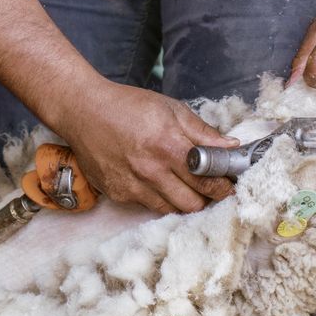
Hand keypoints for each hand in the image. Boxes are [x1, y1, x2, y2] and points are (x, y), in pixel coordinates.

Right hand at [54, 79, 238, 213]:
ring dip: (183, 202)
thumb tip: (231, 147)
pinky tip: (157, 183)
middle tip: (211, 189)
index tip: (229, 185)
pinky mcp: (118, 194)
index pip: (207, 180)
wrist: (83, 111)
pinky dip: (158, 198)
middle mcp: (150, 172)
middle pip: (192, 204)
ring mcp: (132, 186)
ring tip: (187, 188)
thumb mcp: (171, 109)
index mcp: (168, 147)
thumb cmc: (128, 106)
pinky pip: (147, 205)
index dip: (224, 187)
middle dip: (206, 199)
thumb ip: (202, 132)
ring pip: (171, 209)